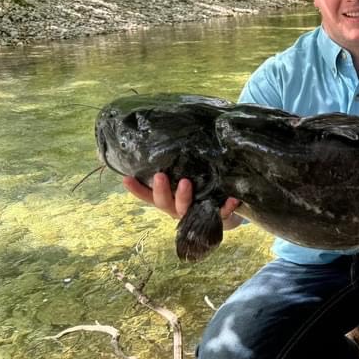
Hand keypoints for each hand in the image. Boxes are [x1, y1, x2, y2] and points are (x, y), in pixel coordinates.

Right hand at [122, 173, 243, 229]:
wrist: (222, 215)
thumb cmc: (197, 193)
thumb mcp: (181, 182)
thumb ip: (174, 170)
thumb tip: (163, 140)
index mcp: (168, 201)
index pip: (148, 196)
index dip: (136, 190)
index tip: (126, 178)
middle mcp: (178, 209)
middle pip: (164, 203)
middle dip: (162, 190)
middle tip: (160, 176)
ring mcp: (195, 215)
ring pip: (186, 209)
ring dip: (184, 196)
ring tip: (186, 183)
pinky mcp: (216, 218)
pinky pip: (221, 213)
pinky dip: (227, 206)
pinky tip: (233, 198)